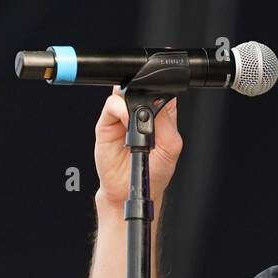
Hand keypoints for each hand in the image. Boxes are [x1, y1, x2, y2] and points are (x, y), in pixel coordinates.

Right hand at [94, 85, 183, 205]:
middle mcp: (140, 113)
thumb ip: (167, 123)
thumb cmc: (153, 172)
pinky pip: (111, 105)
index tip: (160, 90)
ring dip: (130, 100)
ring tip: (135, 119)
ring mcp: (122, 116)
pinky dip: (118, 109)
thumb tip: (162, 100)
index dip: (160, 87)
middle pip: (140, 88)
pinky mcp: (107, 122)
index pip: (160, 92)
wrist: (130, 189)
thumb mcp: (170, 148)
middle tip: (146, 105)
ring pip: (124, 92)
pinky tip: (126, 121)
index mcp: (160, 117)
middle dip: (143, 91)